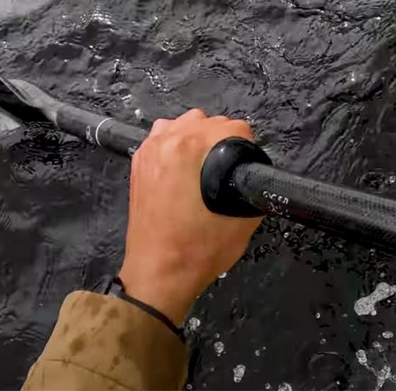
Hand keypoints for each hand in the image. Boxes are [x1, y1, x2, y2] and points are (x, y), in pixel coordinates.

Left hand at [118, 109, 263, 324]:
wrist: (160, 273)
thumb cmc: (199, 249)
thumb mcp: (244, 217)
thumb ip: (254, 185)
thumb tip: (255, 174)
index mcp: (192, 149)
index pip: (235, 126)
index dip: (247, 147)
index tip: (245, 167)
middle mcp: (169, 141)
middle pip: (210, 121)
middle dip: (224, 141)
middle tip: (226, 172)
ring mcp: (150, 150)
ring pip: (186, 123)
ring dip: (200, 138)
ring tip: (205, 167)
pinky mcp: (139, 162)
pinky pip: (164, 135)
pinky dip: (176, 143)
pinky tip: (184, 167)